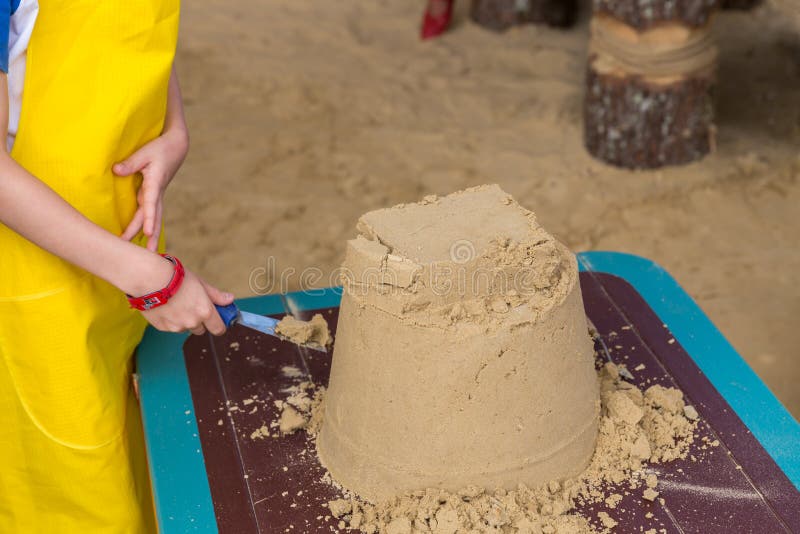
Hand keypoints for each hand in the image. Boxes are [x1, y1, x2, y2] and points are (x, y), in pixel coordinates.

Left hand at [113, 127, 188, 250]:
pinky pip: (151, 213)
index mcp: (155, 184)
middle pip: (152, 217)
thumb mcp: (144, 152)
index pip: (151, 204)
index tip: (148, 233)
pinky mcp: (154, 194)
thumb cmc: (160, 148)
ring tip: (149, 253)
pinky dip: (148, 226)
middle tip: (146, 255)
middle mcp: (157, 193)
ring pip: (153, 218)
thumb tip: (115, 171)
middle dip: (149, 236)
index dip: (150, 219)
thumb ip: (130, 163)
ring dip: (151, 235)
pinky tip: (143, 237)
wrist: (177, 147)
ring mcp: (156, 195)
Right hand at [141, 264, 234, 335]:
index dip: (219, 325)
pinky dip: (170, 320)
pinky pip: (171, 327)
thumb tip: (229, 300)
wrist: (151, 279)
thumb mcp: (200, 284)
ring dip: (183, 320)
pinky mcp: (163, 327)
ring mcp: (177, 326)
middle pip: (201, 329)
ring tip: (176, 303)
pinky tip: (165, 306)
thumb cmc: (177, 278)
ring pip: (184, 328)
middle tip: (191, 306)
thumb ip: (216, 295)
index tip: (216, 321)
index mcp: (205, 311)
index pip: (218, 329)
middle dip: (199, 321)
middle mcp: (192, 322)